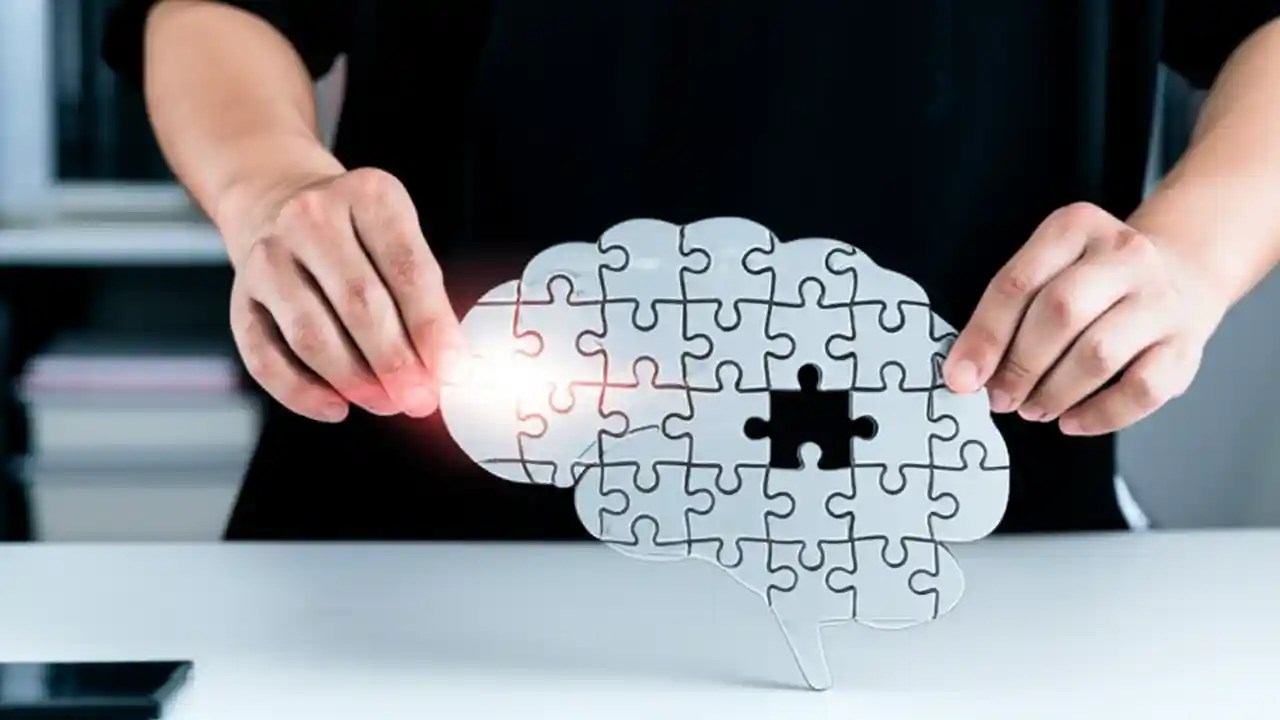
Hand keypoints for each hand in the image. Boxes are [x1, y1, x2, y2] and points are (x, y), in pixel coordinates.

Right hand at [229, 167, 462, 421]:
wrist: (278, 201)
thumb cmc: (354, 232)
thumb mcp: (399, 238)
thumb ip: (424, 296)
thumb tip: (445, 365)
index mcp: (368, 196)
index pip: (408, 270)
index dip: (432, 328)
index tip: (451, 370)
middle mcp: (312, 218)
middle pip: (360, 303)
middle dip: (395, 362)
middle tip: (419, 398)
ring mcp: (268, 255)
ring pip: (311, 334)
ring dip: (353, 380)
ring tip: (385, 402)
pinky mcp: (240, 295)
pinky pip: (265, 356)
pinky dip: (301, 392)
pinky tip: (335, 407)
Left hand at [943, 202, 1226, 435]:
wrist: (1180, 272)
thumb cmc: (1094, 281)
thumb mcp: (1047, 271)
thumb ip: (1007, 313)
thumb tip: (968, 372)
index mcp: (1075, 228)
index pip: (1018, 284)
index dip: (985, 337)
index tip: (962, 377)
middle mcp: (1124, 256)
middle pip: (1060, 313)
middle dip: (1019, 366)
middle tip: (1001, 397)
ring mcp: (1160, 300)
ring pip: (1098, 354)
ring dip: (1054, 392)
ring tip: (1032, 408)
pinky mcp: (1184, 346)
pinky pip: (1140, 390)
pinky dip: (1099, 414)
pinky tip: (1072, 420)